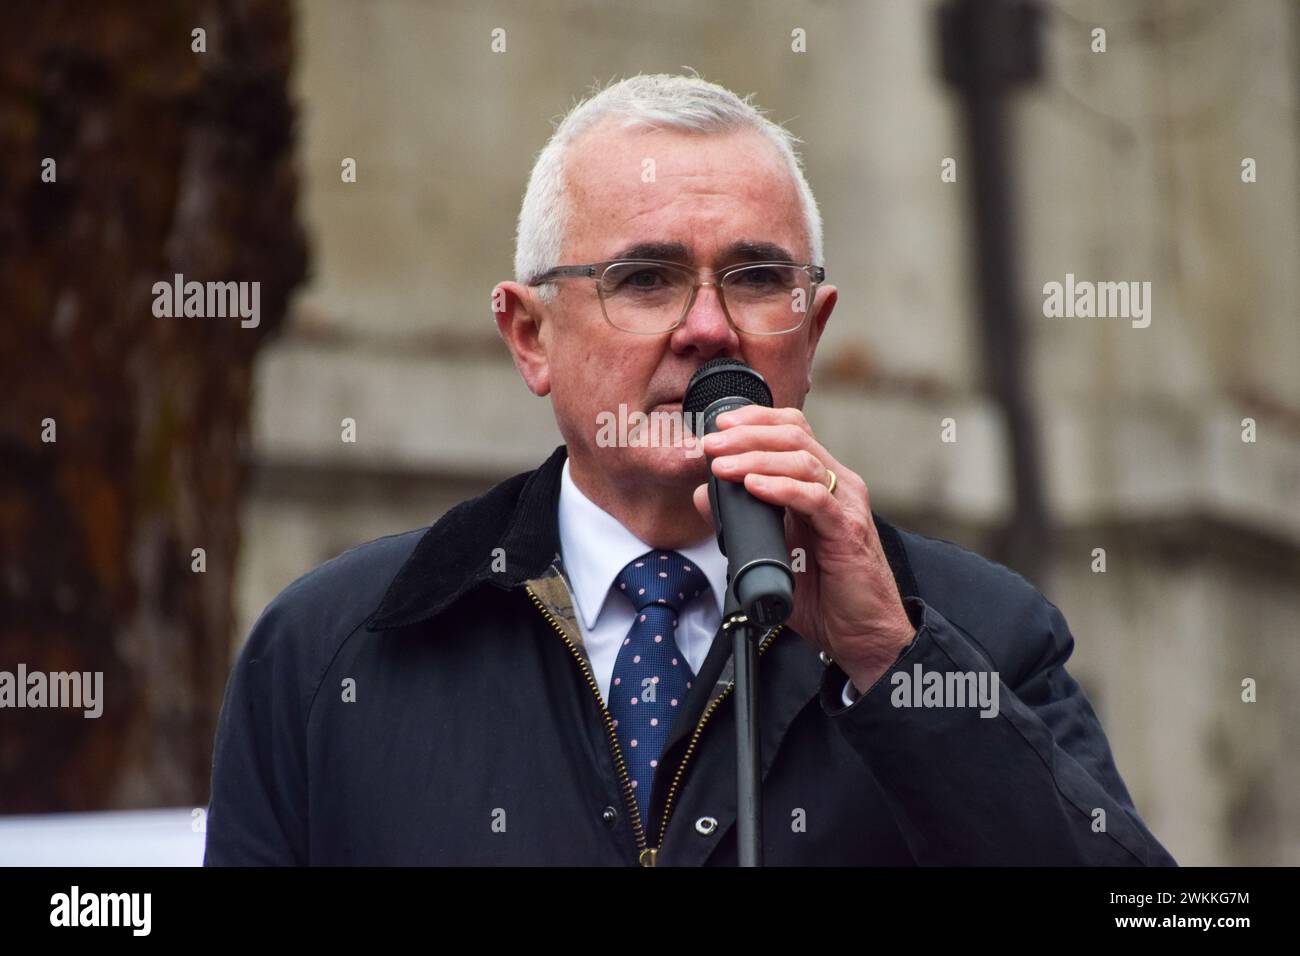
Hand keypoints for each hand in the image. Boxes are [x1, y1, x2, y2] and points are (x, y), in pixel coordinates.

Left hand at [692, 404, 914, 692]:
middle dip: (746, 434)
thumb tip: (704, 496)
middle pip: (794, 435)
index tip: (719, 424)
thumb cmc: (824, 595)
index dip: (756, 419)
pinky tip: (754, 486)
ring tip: (722, 465)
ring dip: (756, 457)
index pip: (793, 430)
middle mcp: (838, 486)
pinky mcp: (848, 530)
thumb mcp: (771, 552)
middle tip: (710, 444)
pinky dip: (780, 488)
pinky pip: (815, 497)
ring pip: (802, 459)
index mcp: (822, 483)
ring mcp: (846, 505)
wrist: (863, 635)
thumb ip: (740, 523)